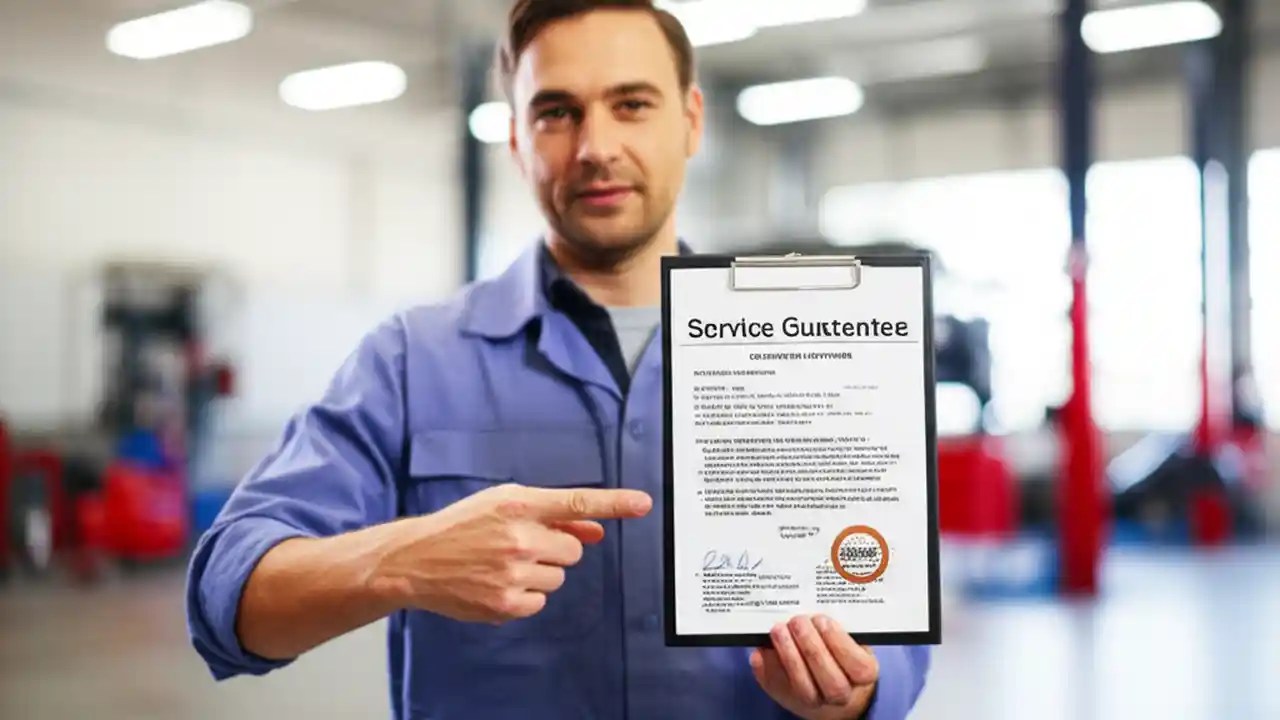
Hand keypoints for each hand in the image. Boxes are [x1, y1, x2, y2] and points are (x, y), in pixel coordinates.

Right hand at [368, 483, 651, 622]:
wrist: (416, 559)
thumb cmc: (462, 526)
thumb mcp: (503, 505)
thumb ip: (552, 516)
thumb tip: (595, 530)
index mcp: (519, 504)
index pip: (577, 502)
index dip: (614, 503)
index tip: (643, 503)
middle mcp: (519, 537)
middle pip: (573, 550)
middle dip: (555, 549)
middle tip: (522, 546)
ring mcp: (512, 573)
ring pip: (558, 578)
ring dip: (540, 572)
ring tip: (504, 564)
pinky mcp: (505, 603)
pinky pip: (540, 602)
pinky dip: (526, 596)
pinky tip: (499, 583)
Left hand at [751, 615, 878, 719]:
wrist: (828, 684)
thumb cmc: (840, 651)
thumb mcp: (850, 637)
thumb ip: (839, 625)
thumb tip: (815, 606)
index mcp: (863, 675)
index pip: (858, 666)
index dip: (838, 643)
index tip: (822, 620)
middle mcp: (841, 694)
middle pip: (831, 681)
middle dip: (811, 648)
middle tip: (798, 621)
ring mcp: (815, 702)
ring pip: (804, 689)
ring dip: (789, 656)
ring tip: (779, 630)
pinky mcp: (788, 699)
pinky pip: (776, 687)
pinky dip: (767, 666)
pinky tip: (762, 648)